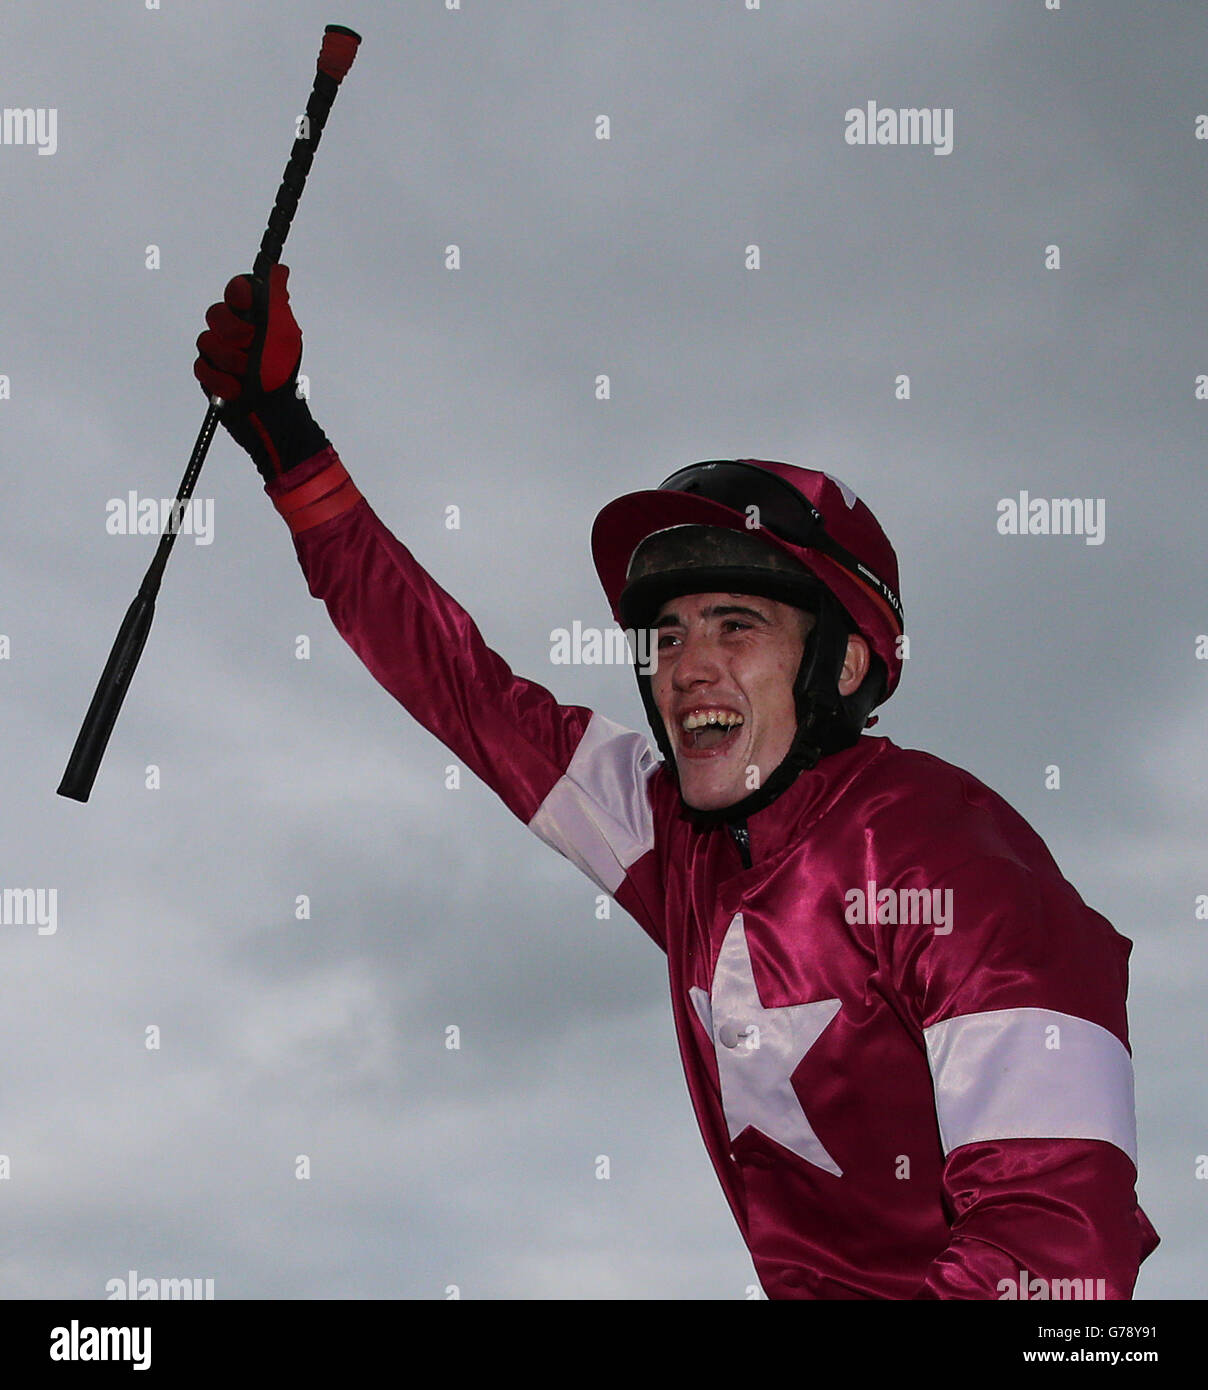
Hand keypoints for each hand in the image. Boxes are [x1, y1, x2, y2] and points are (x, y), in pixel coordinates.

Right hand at [194, 264, 326, 480]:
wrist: (270, 416)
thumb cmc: (281, 375)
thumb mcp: (284, 335)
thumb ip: (275, 301)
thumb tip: (279, 270)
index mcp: (256, 318)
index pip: (237, 290)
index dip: (238, 296)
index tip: (245, 305)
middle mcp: (237, 331)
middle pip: (216, 314)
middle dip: (234, 334)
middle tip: (251, 347)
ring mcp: (221, 351)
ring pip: (205, 341)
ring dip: (229, 361)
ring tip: (245, 377)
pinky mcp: (209, 373)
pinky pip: (200, 366)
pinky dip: (219, 380)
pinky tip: (235, 390)